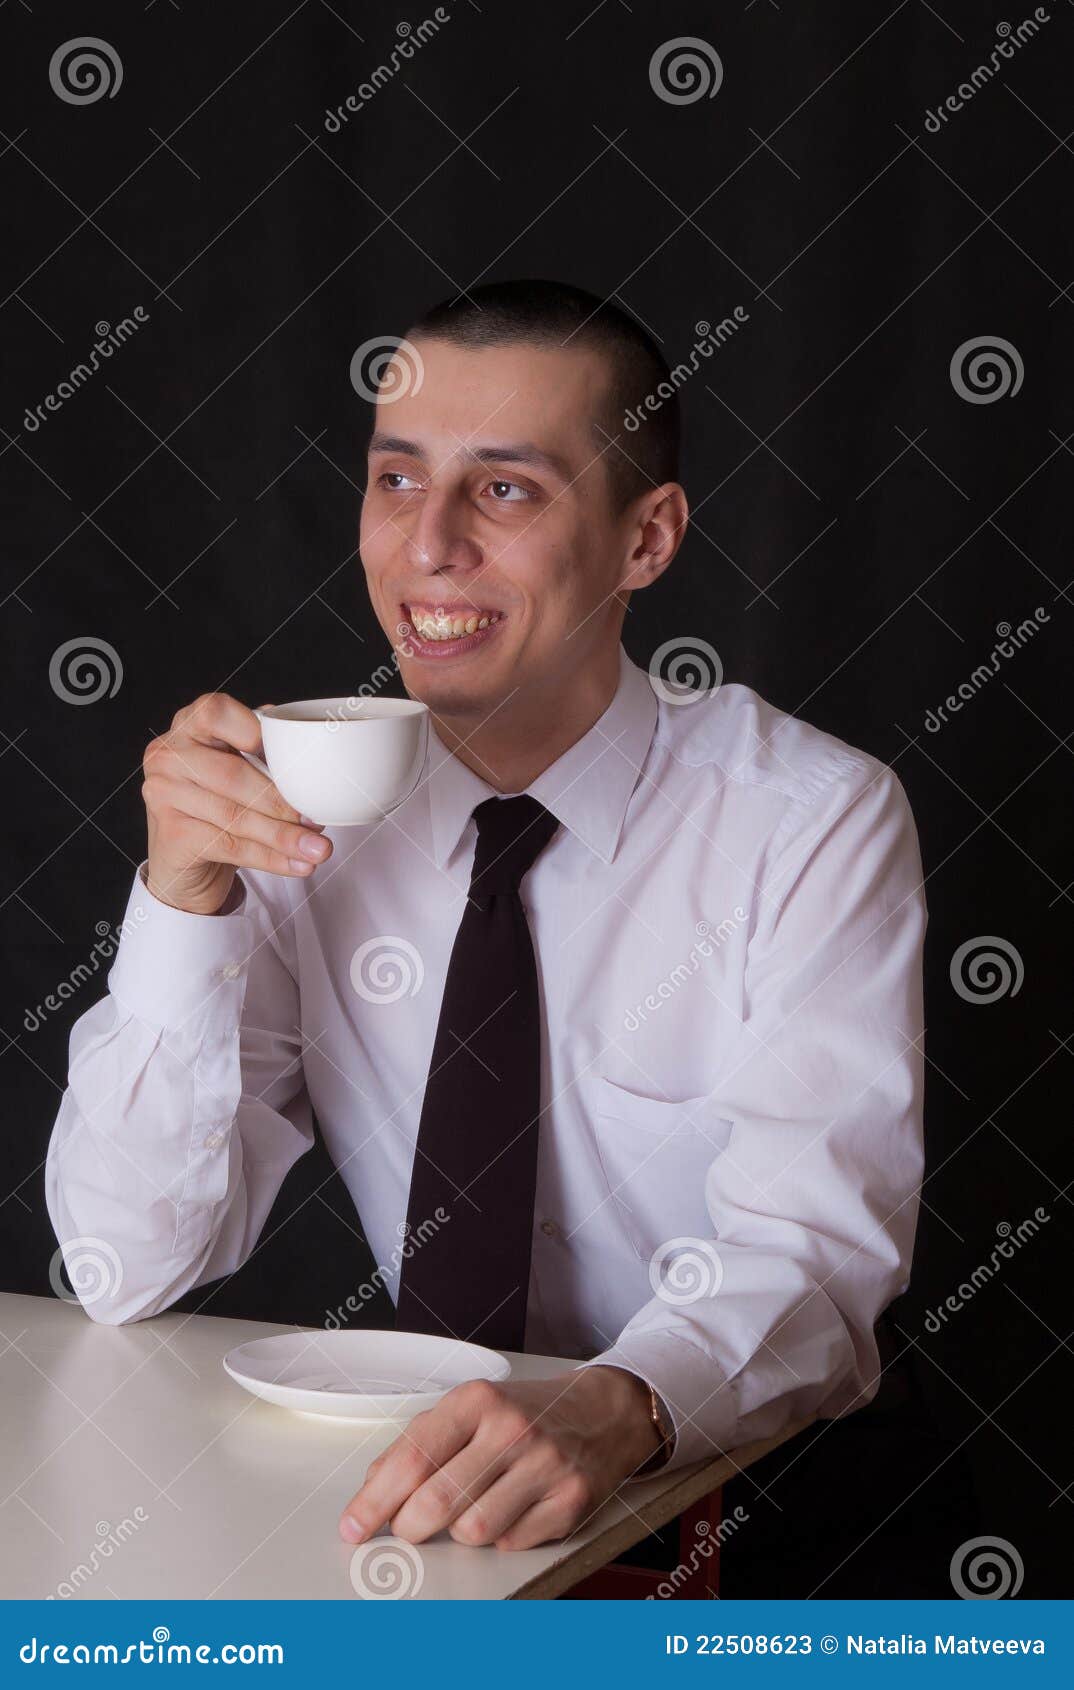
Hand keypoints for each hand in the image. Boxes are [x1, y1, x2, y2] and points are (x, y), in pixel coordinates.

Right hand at [142, 692, 332, 914]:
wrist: (184, 858)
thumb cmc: (217, 802)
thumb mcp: (237, 768)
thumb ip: (265, 754)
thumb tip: (315, 769)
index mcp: (187, 725)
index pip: (217, 712)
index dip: (256, 732)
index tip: (291, 758)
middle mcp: (168, 755)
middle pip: (232, 774)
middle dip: (282, 801)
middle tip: (317, 820)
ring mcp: (163, 795)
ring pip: (235, 816)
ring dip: (283, 835)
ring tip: (318, 848)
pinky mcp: (172, 835)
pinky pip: (230, 846)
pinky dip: (270, 858)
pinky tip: (297, 864)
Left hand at [338, 1365, 661, 1552]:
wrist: (603, 1410)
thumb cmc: (524, 1413)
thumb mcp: (469, 1409)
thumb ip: (418, 1444)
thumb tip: (372, 1493)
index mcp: (476, 1400)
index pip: (412, 1458)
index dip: (374, 1502)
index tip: (354, 1528)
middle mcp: (512, 1428)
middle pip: (437, 1502)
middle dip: (409, 1527)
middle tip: (409, 1528)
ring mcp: (545, 1465)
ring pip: (473, 1531)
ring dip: (459, 1533)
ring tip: (471, 1508)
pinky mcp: (572, 1500)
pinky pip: (512, 1543)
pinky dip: (500, 1537)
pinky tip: (510, 1510)